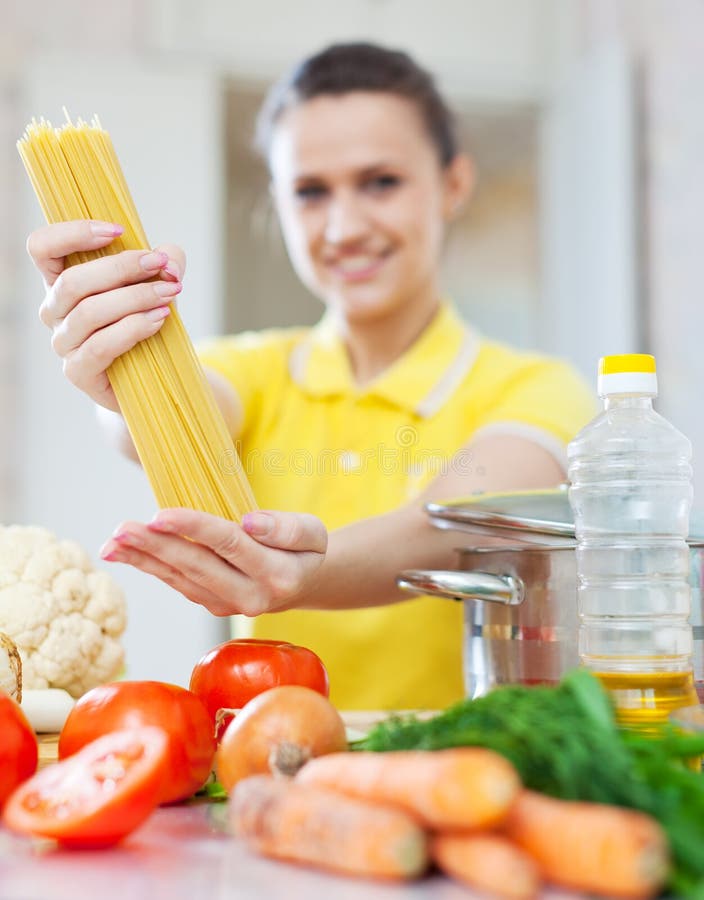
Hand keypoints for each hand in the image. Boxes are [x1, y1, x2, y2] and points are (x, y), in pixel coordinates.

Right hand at [26, 220, 184, 410]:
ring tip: (169, 293)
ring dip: (134, 298)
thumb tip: (168, 261)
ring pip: (89, 313)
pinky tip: (159, 319)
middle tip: (160, 264)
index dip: (72, 233)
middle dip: (121, 268)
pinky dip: (133, 328)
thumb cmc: (148, 318)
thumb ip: (167, 261)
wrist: (157, 373)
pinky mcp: (78, 372)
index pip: (42, 248)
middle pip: (72, 281)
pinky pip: (100, 346)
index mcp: (61, 280)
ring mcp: (63, 344)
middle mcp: (54, 311)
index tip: (118, 230)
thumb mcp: (159, 280)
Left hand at [99, 508, 327, 615]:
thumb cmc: (306, 550)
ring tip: (113, 540)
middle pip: (197, 566)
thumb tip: (249, 522)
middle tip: (122, 529)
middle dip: (156, 546)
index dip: (194, 528)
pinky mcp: (211, 604)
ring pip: (180, 578)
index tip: (160, 514)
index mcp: (277, 575)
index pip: (230, 545)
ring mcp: (227, 605)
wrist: (304, 583)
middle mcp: (250, 597)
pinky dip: (149, 566)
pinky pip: (176, 583)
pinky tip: (125, 552)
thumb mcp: (313, 532)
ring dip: (143, 558)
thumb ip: (286, 527)